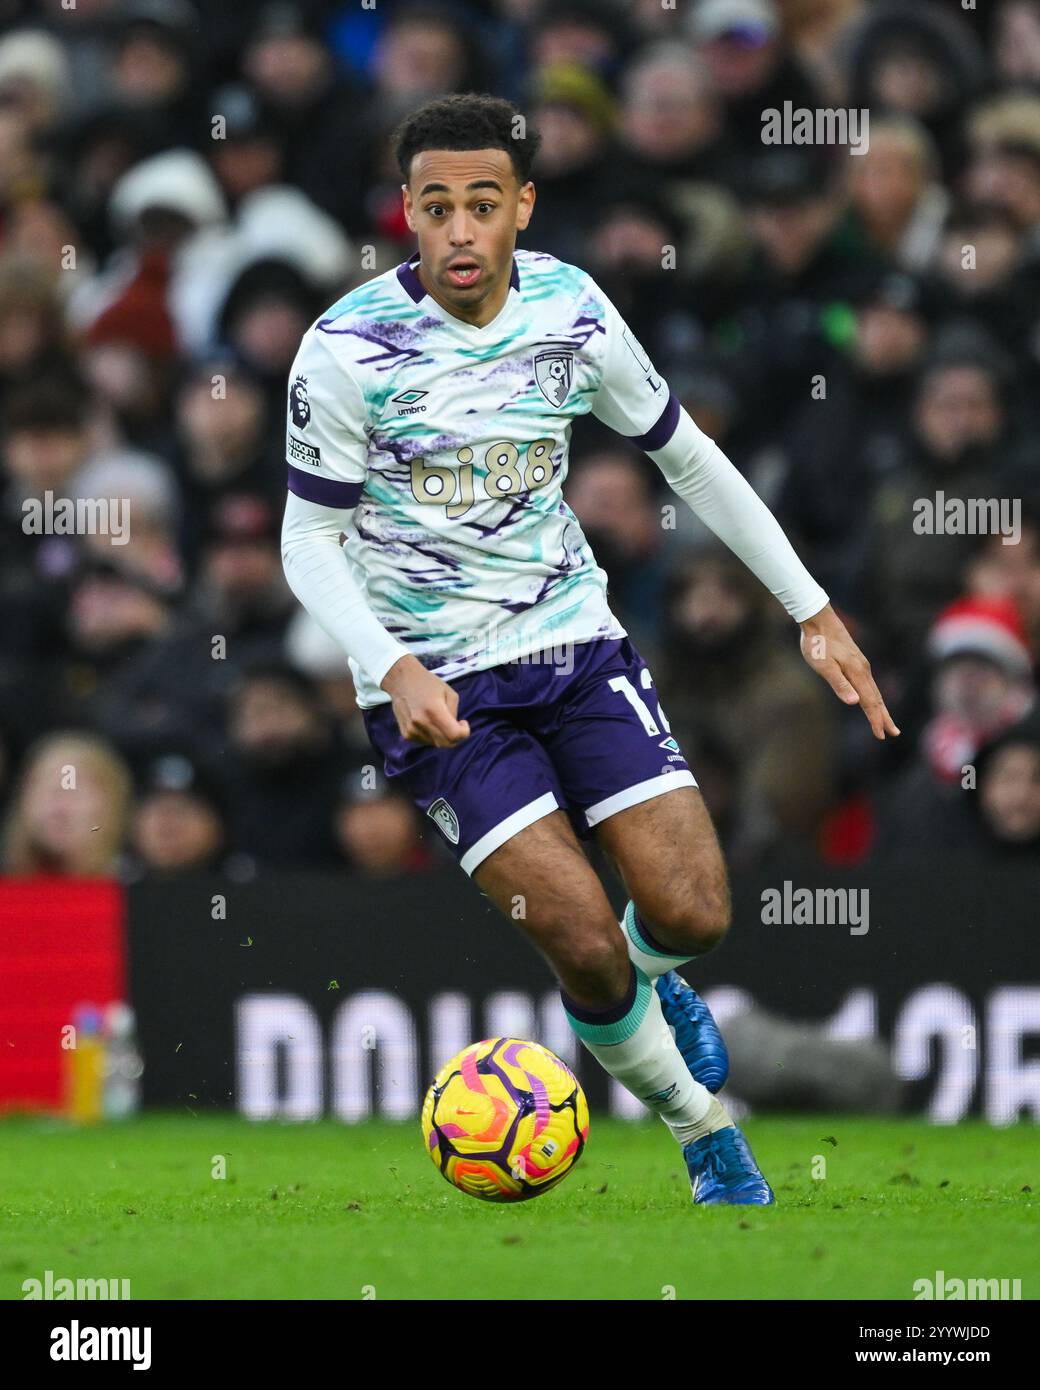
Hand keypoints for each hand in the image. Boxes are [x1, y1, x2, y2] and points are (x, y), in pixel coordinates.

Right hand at [380, 655, 470, 746]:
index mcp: (434, 710)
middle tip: (454, 724)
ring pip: (436, 743)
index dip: (464, 732)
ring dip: (442, 735)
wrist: (401, 681)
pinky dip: (431, 735)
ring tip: (437, 719)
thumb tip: (453, 727)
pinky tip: (427, 721)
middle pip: (446, 744)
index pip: (454, 735)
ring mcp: (412, 730)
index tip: (462, 723)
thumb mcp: (449, 692)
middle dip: (455, 737)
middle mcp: (421, 723)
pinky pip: (425, 741)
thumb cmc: (428, 683)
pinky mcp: (406, 734)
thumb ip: (454, 712)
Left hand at [799, 604, 899, 740]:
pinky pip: (869, 684)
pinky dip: (874, 696)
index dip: (875, 720)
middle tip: (894, 733)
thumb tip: (855, 703)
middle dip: (884, 717)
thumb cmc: (818, 643)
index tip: (881, 736)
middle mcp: (863, 669)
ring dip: (880, 708)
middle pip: (877, 698)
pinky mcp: (856, 661)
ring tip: (886, 721)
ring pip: (874, 691)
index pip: (869, 702)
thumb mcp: (824, 666)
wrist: (818, 619)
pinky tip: (871, 700)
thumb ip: (839, 684)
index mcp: (856, 673)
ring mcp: (861, 665)